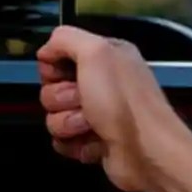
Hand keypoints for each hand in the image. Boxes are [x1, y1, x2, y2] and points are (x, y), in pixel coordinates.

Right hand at [37, 26, 185, 191]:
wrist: (146, 152)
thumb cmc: (123, 101)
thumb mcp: (96, 53)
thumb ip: (66, 39)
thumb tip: (45, 51)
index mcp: (105, 58)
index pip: (58, 56)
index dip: (54, 68)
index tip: (64, 75)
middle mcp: (101, 83)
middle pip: (51, 88)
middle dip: (61, 98)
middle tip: (82, 101)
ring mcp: (96, 115)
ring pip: (54, 116)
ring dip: (67, 123)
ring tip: (90, 126)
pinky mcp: (92, 141)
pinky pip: (62, 140)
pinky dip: (73, 144)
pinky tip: (92, 143)